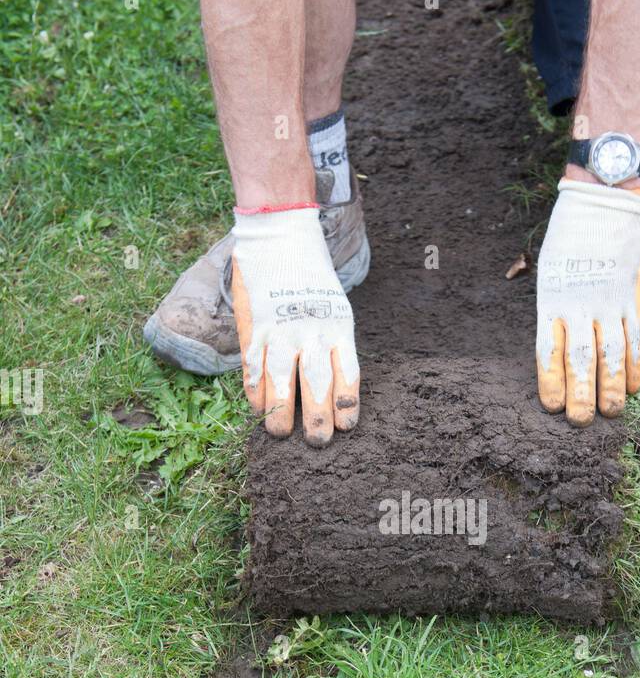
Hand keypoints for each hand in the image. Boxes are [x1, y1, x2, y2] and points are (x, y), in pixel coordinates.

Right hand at [231, 207, 359, 444]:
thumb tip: (331, 388)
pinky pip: (253, 366)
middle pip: (317, 381)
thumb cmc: (312, 278)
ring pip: (281, 379)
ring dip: (280, 411)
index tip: (346, 426)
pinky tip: (257, 409)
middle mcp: (312, 330)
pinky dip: (254, 391)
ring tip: (280, 433)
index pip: (348, 372)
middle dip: (318, 417)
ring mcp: (281, 329)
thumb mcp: (335, 306)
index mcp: (338, 326)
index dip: (347, 403)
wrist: (281, 235)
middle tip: (318, 442)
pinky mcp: (255, 326)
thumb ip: (332, 342)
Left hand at [536, 180, 639, 424]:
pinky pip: (638, 337)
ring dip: (611, 388)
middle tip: (581, 422)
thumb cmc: (572, 236)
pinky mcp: (635, 295)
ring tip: (611, 412)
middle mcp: (581, 304)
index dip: (551, 382)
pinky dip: (637, 364)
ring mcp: (611, 300)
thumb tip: (556, 342)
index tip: (552, 407)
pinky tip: (632, 385)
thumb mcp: (551, 269)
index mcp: (554, 299)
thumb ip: (555, 306)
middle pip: (580, 360)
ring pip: (612, 355)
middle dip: (581, 396)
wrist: (605, 198)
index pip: (549, 351)